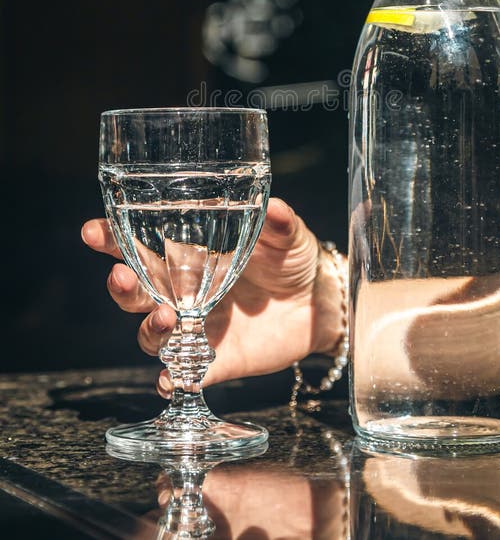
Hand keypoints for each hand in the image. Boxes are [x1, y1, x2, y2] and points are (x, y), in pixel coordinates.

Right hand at [81, 198, 343, 394]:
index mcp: (190, 259)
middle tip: (121, 275)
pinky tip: (171, 379)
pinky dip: (174, 380)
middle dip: (122, 287)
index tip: (93, 232)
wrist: (318, 304)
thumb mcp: (286, 236)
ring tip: (169, 317)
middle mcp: (185, 296)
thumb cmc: (291, 259)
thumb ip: (279, 223)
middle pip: (137, 295)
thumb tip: (276, 208)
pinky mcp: (215, 362)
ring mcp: (197, 331)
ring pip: (153, 336)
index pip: (140, 249)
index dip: (113, 240)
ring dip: (151, 328)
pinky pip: (184, 377)